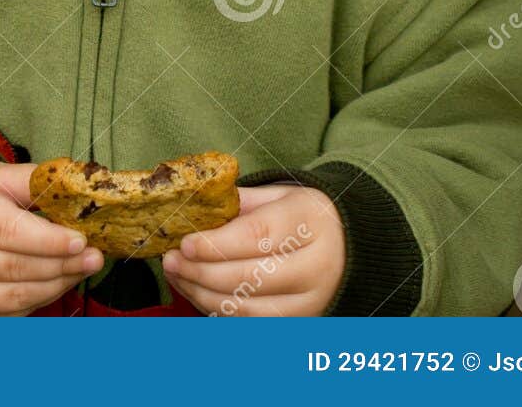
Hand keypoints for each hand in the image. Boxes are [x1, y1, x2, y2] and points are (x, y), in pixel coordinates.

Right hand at [0, 159, 104, 315]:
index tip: (80, 241)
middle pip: (10, 266)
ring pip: (8, 297)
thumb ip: (28, 180)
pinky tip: (55, 285)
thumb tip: (75, 186)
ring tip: (81, 271)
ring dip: (52, 287)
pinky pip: (1, 314)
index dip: (46, 239)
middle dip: (59, 265)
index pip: (3, 229)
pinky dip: (34, 302)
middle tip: (94, 258)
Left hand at [161, 183, 345, 315]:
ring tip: (178, 276)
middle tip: (171, 260)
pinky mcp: (300, 325)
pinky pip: (252, 326)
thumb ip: (241, 202)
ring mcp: (310, 303)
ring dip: (204, 295)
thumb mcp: (280, 195)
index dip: (216, 244)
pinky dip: (219, 312)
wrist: (350, 248)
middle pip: (249, 277)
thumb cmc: (306, 217)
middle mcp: (315, 267)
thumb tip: (195, 206)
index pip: (258, 236)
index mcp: (310, 222)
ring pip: (248, 309)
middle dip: (202, 271)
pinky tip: (198, 294)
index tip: (185, 243)